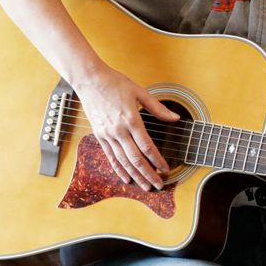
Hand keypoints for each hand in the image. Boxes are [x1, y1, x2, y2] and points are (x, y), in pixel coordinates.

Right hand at [71, 65, 179, 189]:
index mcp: (131, 120)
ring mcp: (107, 134)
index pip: (147, 147)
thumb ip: (158, 108)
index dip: (158, 160)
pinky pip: (110, 156)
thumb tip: (175, 119)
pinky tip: (126, 178)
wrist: (89, 80)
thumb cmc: (116, 83)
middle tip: (159, 185)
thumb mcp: (141, 92)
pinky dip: (119, 169)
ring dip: (135, 176)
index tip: (166, 169)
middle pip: (136, 159)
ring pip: (123, 161)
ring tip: (145, 186)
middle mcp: (118, 130)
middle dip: (149, 174)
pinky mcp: (99, 135)